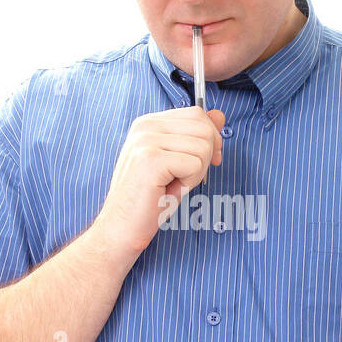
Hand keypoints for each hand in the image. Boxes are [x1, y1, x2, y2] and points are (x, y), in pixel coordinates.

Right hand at [94, 106, 225, 256]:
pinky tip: (168, 190)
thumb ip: (197, 135)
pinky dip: (189, 182)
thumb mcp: (177, 161)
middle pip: (203, 128)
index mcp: (149, 123)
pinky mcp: (151, 159)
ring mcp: (146, 140)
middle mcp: (145, 126)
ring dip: (196, 173)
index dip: (209, 139)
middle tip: (183, 178)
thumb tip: (220, 115)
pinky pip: (195, 164)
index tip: (202, 162)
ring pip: (203, 147)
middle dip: (204, 158)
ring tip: (172, 184)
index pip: (197, 114)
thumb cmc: (148, 198)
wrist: (121, 227)